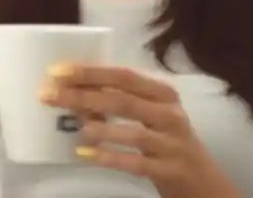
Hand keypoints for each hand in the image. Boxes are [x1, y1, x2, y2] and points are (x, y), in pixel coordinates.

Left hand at [40, 64, 239, 197]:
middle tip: (49, 95)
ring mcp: (172, 143)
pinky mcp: (170, 169)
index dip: (90, 72)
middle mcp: (170, 114)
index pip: (123, 76)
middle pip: (122, 100)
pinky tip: (87, 154)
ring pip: (133, 131)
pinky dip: (110, 157)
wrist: (204, 182)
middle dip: (82, 95)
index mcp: (163, 94)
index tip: (57, 71)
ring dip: (100, 127)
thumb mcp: (149, 118)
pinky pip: (136, 162)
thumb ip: (118, 105)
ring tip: (75, 125)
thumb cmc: (168, 142)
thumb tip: (74, 97)